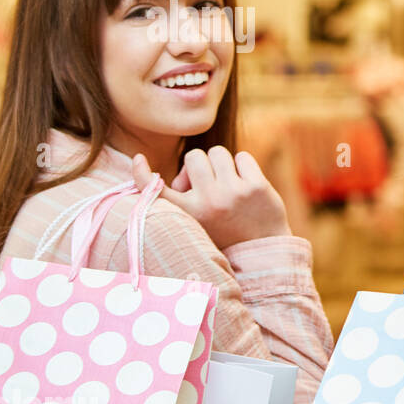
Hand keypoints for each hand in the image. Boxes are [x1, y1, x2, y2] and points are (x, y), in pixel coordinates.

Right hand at [133, 147, 291, 248]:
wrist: (264, 251)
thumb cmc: (224, 233)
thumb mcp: (195, 224)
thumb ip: (180, 200)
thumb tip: (176, 168)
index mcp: (189, 214)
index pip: (156, 189)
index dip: (141, 172)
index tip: (139, 159)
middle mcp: (209, 201)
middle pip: (194, 157)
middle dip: (199, 165)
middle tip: (208, 182)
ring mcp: (235, 193)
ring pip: (217, 152)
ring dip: (220, 163)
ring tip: (226, 182)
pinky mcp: (257, 186)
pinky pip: (242, 157)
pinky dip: (242, 165)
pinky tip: (245, 182)